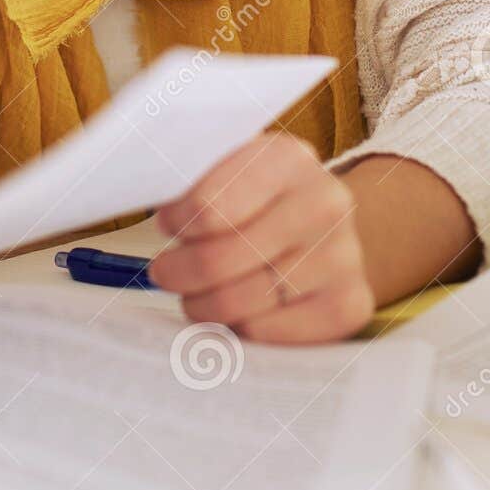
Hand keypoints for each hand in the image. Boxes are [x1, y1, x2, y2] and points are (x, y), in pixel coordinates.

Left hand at [148, 132, 374, 343]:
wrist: (326, 224)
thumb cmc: (260, 197)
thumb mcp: (231, 167)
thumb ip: (191, 180)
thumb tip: (139, 201)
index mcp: (289, 158)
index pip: (210, 206)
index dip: (178, 223)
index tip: (166, 225)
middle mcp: (325, 202)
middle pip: (221, 258)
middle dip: (179, 271)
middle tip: (163, 273)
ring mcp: (344, 254)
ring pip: (242, 300)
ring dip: (202, 304)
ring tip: (193, 296)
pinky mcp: (351, 303)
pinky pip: (271, 332)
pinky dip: (240, 328)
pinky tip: (234, 312)